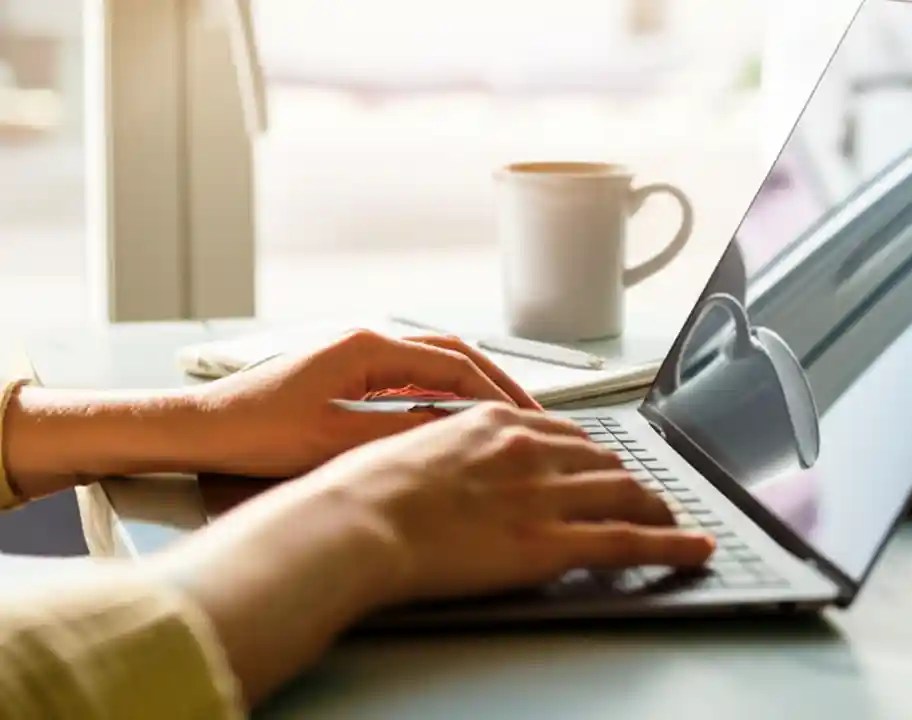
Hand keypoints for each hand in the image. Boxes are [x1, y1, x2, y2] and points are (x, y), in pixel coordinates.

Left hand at [191, 329, 539, 477]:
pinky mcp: (347, 374)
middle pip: (450, 354)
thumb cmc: (256, 434)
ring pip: (433, 362)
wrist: (201, 429)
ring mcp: (357, 356)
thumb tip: (458, 429)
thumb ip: (403, 431)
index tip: (524, 420)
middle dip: (495, 382)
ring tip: (506, 415)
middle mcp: (366, 343)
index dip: (493, 394)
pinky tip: (459, 417)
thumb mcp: (337, 440)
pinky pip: (411, 377)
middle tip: (532, 413)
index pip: (450, 366)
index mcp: (366, 349)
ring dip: (472, 386)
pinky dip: (443, 393)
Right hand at [309, 402, 714, 602]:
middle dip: (632, 481)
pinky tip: (694, 549)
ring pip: (627, 494)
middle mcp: (530, 449)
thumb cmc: (364, 492)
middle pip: (604, 461)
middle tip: (648, 497)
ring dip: (658, 509)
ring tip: (675, 523)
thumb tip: (456, 473)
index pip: (566, 435)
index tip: (605, 466)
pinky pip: (630, 540)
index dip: (595, 456)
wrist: (354, 521)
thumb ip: (451, 454)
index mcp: (494, 421)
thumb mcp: (412, 449)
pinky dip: (672, 545)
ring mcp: (546, 494)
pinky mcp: (553, 542)